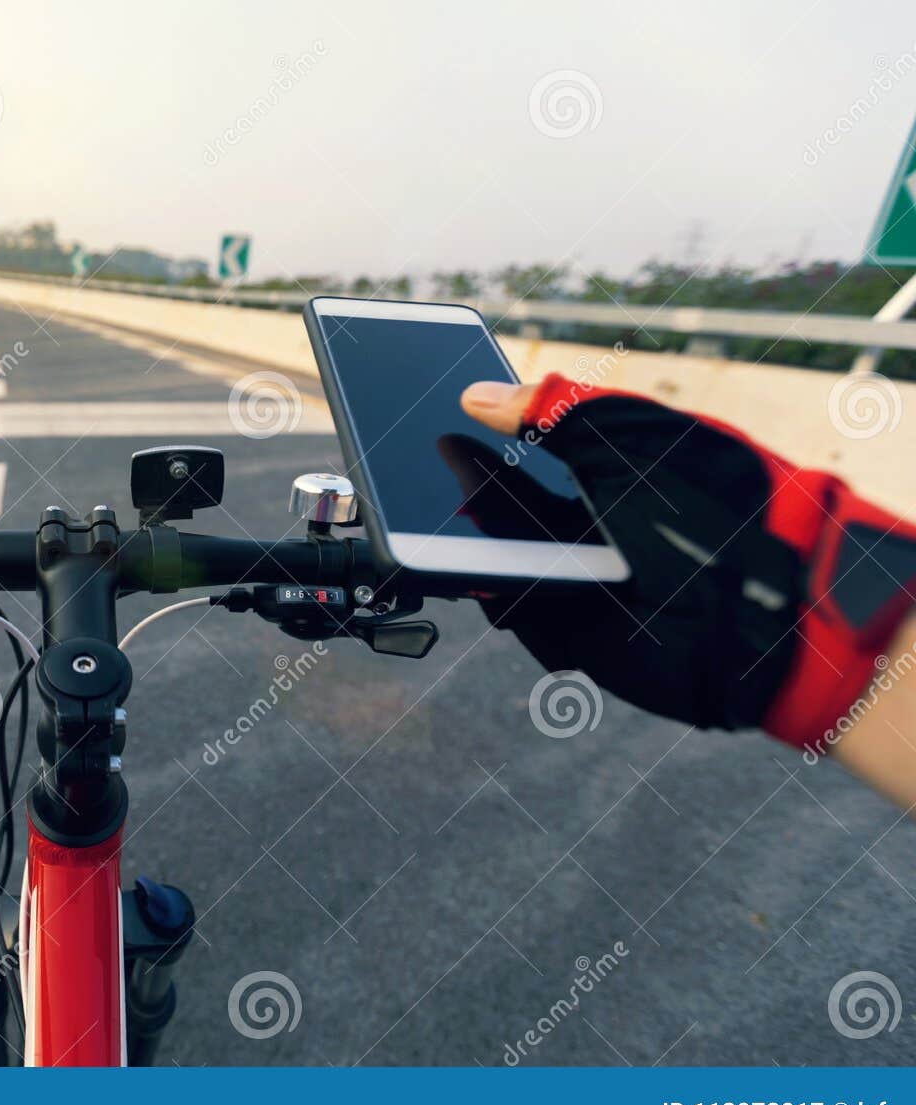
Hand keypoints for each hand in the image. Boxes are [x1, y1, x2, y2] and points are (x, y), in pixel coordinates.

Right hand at [455, 374, 915, 752]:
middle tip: (421, 482)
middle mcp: (586, 517)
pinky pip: (515, 616)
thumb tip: (474, 394)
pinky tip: (477, 581)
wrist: (763, 609)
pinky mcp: (572, 631)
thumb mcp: (626, 435)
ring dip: (468, 549)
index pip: (523, 442)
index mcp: (604, 463)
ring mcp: (576, 576)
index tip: (435, 417)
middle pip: (498, 501)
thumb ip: (552, 410)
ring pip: (497, 559)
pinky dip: (494, 601)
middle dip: (460, 493)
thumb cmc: (712, 505)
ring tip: (438, 531)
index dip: (479, 434)